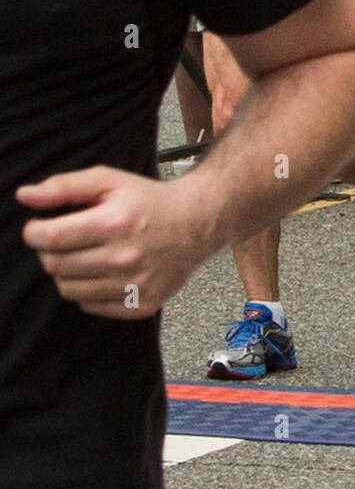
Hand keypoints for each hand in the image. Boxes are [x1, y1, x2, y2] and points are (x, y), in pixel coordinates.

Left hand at [17, 166, 208, 317]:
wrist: (195, 224)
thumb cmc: (148, 200)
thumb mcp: (108, 181)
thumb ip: (64, 186)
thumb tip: (25, 196)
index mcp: (115, 222)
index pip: (51, 238)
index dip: (33, 233)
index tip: (37, 228)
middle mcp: (125, 257)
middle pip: (56, 266)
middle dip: (49, 251)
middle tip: (62, 240)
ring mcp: (135, 285)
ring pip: (69, 290)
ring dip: (66, 272)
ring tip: (82, 255)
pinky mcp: (142, 305)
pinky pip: (91, 307)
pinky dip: (88, 291)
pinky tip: (101, 272)